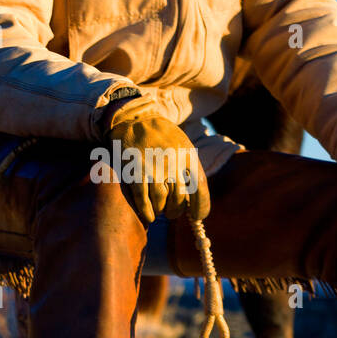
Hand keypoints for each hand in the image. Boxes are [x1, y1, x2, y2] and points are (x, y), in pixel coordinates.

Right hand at [102, 96, 209, 224]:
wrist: (135, 121)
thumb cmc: (161, 137)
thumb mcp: (183, 146)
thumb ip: (189, 168)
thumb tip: (194, 197)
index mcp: (188, 156)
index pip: (200, 189)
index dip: (201, 207)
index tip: (198, 216)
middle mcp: (173, 163)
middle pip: (180, 199)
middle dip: (177, 211)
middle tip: (173, 213)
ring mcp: (153, 169)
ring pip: (161, 202)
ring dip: (161, 210)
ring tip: (160, 210)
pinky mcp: (135, 172)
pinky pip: (143, 200)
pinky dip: (147, 211)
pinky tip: (149, 216)